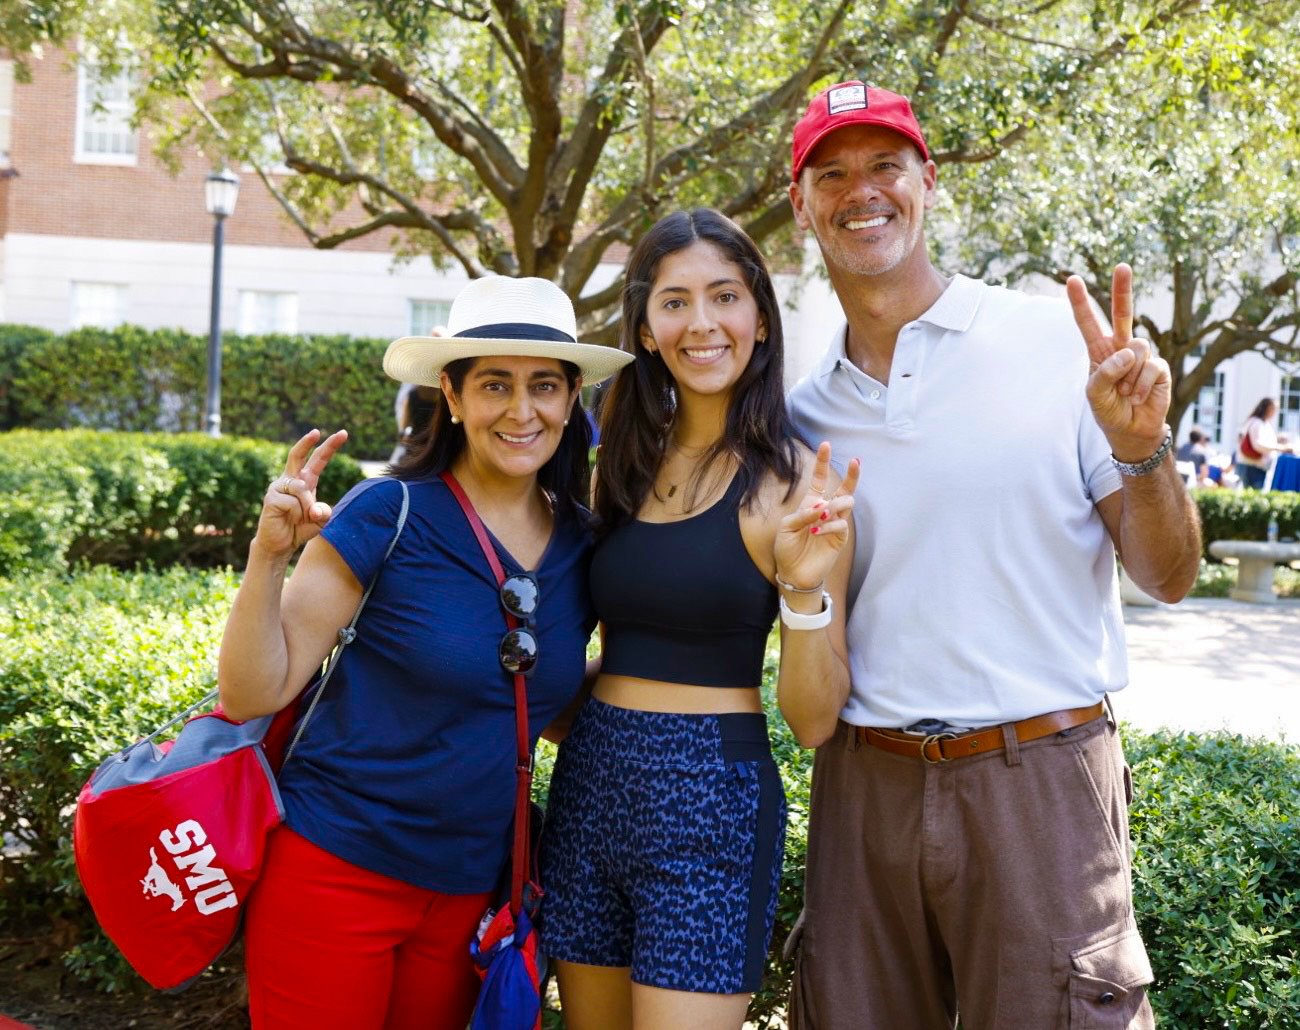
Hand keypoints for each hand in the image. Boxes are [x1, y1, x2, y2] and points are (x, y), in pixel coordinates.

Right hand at [254, 429, 348, 558]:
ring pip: (301, 488)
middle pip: (297, 455)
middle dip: (307, 442)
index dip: (330, 446)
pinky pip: (291, 501)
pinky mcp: (271, 497)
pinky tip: (287, 518)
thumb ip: (324, 512)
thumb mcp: (320, 520)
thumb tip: (314, 509)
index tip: (343, 433)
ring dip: (307, 506)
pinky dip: (296, 513)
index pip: (318, 459)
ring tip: (301, 518)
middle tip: (316, 431)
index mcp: (306, 480)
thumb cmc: (300, 528)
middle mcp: (291, 480)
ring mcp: (278, 487)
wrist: (280, 544)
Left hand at [774, 442, 858, 591]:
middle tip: (855, 461)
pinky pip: (841, 523)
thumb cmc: (787, 548)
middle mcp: (826, 511)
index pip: (819, 479)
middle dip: (852, 474)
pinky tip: (817, 532)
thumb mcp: (787, 527)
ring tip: (822, 514)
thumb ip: (803, 514)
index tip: (825, 444)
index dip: (822, 462)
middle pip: (845, 489)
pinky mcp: (840, 537)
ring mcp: (835, 523)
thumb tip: (822, 506)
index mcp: (810, 504)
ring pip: (847, 502)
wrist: (794, 573)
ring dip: (835, 504)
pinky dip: (829, 525)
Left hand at [1067, 264, 1171, 459]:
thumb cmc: (1109, 410)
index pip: (1088, 323)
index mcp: (1099, 351)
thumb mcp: (1094, 394)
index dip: (1080, 302)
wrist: (1132, 431)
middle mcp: (1121, 348)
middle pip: (1122, 314)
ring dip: (1128, 376)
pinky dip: (1141, 385)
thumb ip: (1104, 373)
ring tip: (1125, 393)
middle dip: (1123, 289)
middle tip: (1122, 266)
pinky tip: (1137, 397)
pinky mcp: (1159, 367)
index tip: (1071, 280)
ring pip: (1136, 348)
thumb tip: (1127, 353)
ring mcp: (1141, 356)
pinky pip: (1150, 367)